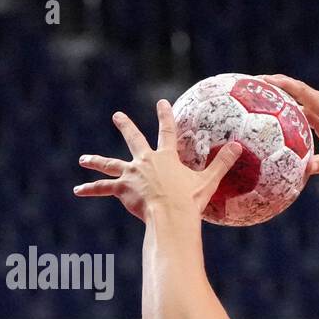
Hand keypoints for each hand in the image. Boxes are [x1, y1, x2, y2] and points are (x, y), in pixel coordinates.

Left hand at [73, 101, 242, 219]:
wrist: (170, 215)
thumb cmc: (190, 200)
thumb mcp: (208, 181)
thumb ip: (223, 163)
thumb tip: (239, 146)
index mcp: (165, 157)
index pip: (167, 131)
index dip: (165, 115)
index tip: (161, 103)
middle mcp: (145, 160)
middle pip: (133, 139)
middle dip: (125, 125)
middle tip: (117, 116)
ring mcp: (132, 174)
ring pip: (109, 164)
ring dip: (96, 161)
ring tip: (83, 160)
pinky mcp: (122, 188)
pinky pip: (103, 188)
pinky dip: (91, 189)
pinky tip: (78, 191)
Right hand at [258, 74, 318, 176]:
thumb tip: (306, 170)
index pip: (298, 89)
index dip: (280, 82)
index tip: (260, 79)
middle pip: (293, 90)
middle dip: (273, 85)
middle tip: (250, 84)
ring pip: (294, 102)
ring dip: (276, 99)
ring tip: (253, 99)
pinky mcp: (318, 122)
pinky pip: (297, 114)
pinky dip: (283, 114)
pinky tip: (268, 120)